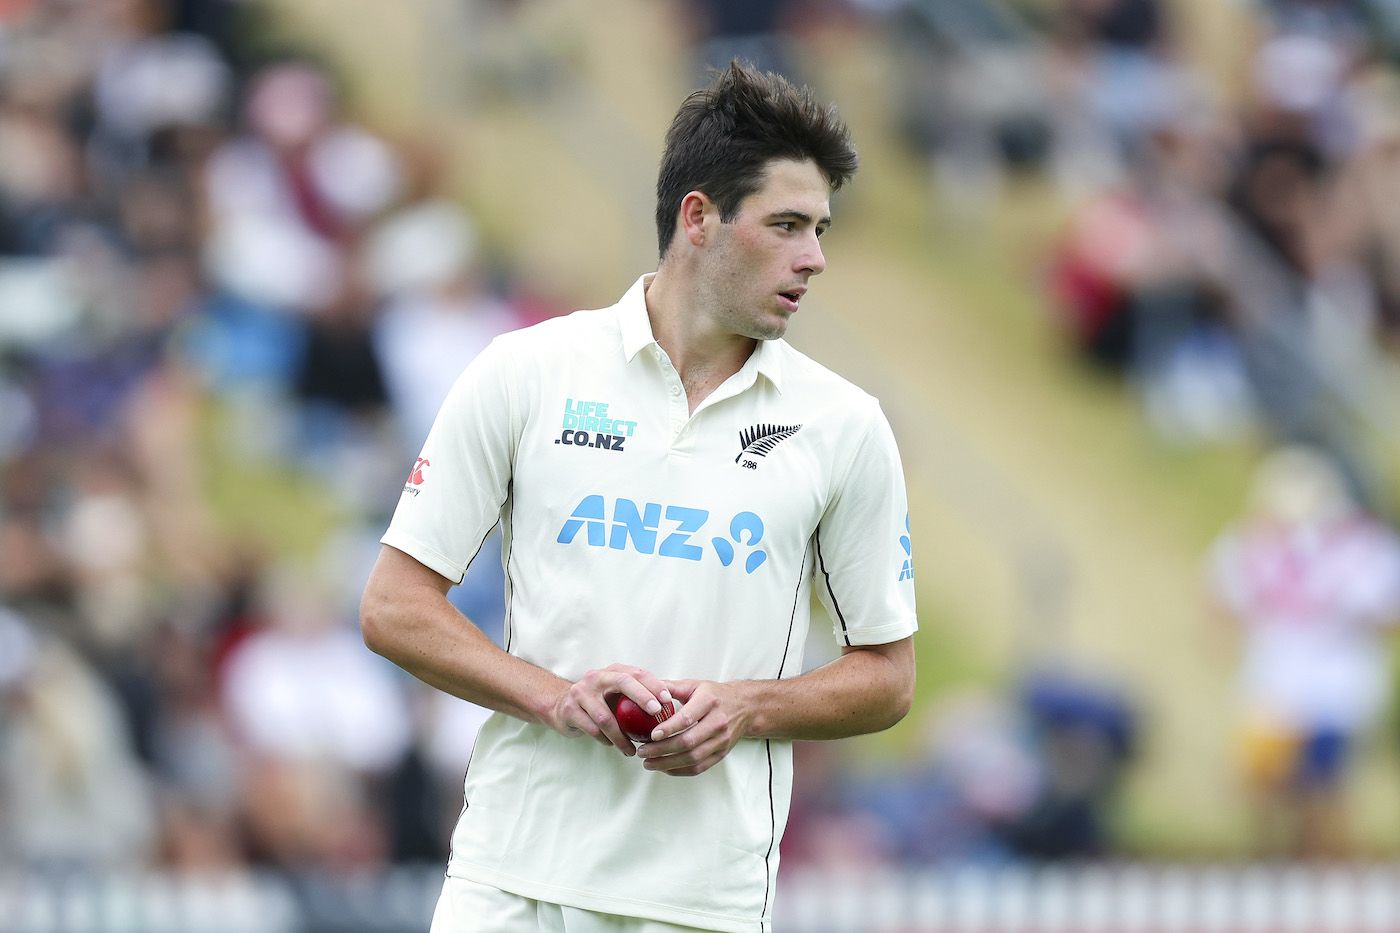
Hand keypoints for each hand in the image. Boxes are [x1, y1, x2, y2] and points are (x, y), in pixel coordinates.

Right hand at [546, 663, 671, 756]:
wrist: (560, 706)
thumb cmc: (598, 703)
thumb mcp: (615, 695)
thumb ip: (637, 698)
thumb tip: (670, 710)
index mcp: (612, 671)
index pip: (637, 673)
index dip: (653, 684)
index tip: (667, 700)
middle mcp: (596, 677)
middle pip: (623, 682)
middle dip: (643, 697)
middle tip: (657, 713)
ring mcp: (581, 693)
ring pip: (606, 717)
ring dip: (621, 737)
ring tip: (632, 750)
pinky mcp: (569, 710)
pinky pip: (592, 730)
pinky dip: (606, 740)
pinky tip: (614, 747)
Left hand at [636, 679, 748, 775]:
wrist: (745, 707)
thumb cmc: (716, 696)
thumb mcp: (695, 685)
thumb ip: (670, 687)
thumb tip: (646, 690)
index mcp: (709, 702)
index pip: (687, 718)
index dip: (668, 728)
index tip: (652, 735)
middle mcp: (718, 722)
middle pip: (688, 742)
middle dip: (662, 750)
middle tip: (643, 751)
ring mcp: (721, 740)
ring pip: (693, 758)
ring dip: (668, 763)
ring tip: (649, 763)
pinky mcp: (721, 754)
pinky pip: (699, 767)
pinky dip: (680, 770)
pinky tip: (665, 768)